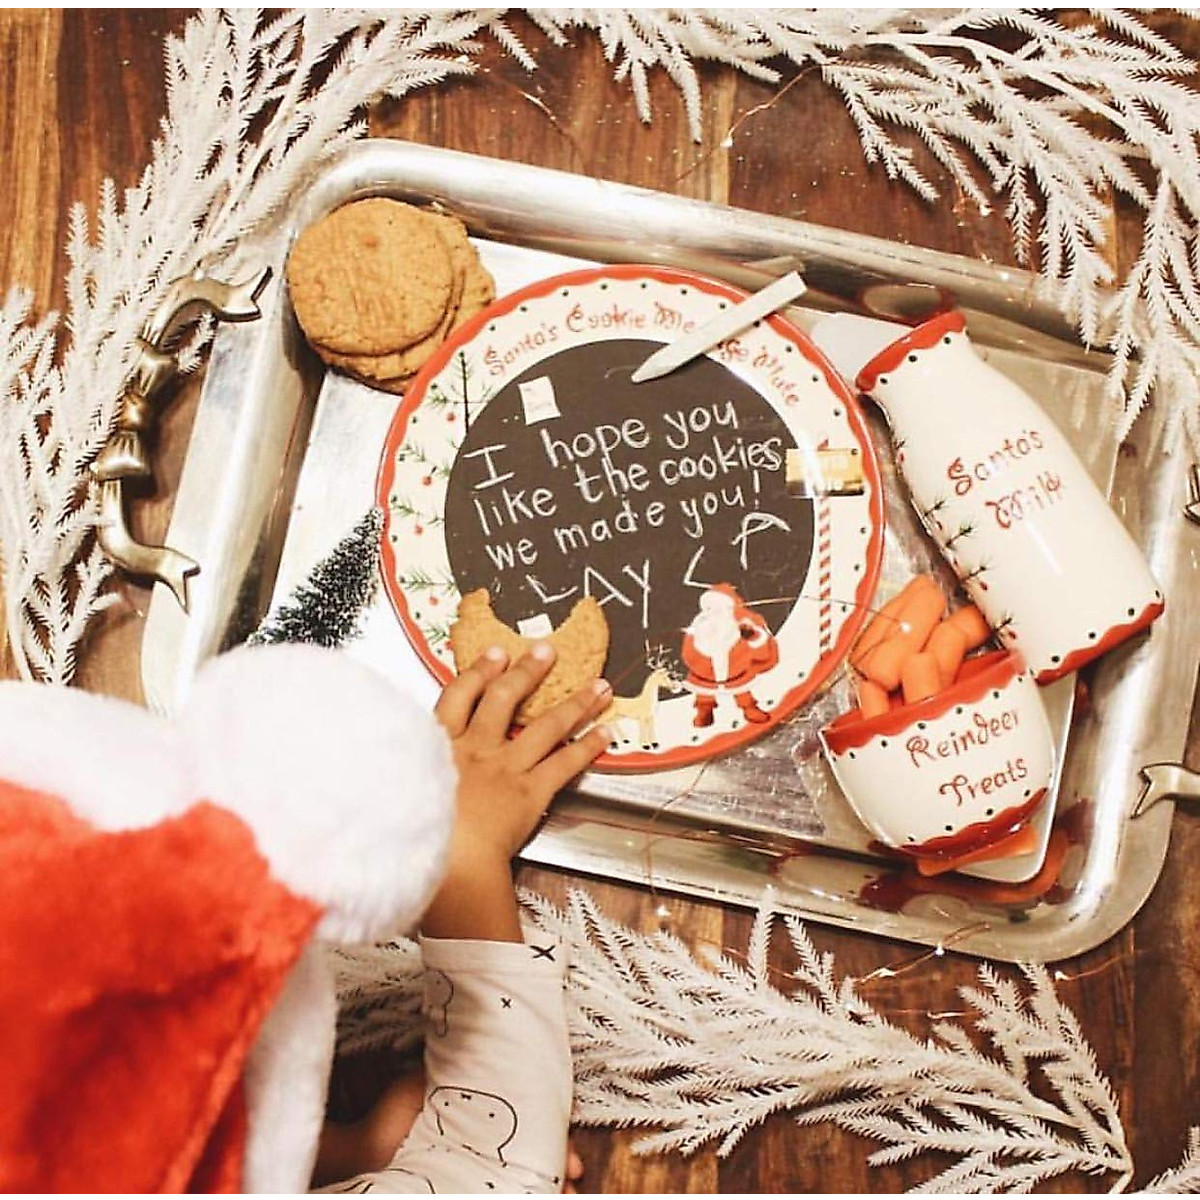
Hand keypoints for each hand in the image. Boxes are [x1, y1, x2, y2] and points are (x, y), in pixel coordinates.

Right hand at [423, 643, 612, 940]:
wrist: (440, 863)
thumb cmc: (410, 835)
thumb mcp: (394, 789)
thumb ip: (405, 770)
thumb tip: (398, 762)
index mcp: (437, 746)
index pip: (457, 697)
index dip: (479, 671)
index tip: (495, 653)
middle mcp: (475, 749)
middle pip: (504, 699)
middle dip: (528, 671)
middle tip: (547, 651)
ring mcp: (505, 768)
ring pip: (546, 726)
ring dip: (575, 703)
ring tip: (598, 687)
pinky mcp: (530, 792)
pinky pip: (565, 763)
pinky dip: (589, 747)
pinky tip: (606, 733)